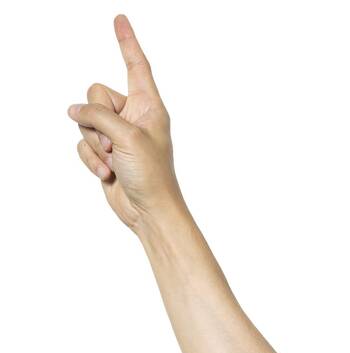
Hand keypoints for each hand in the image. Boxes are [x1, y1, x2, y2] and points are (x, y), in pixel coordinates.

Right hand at [67, 15, 180, 231]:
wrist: (149, 212)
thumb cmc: (152, 176)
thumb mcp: (127, 137)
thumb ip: (97, 114)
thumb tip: (75, 111)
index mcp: (149, 106)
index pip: (136, 66)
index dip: (127, 43)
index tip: (120, 19)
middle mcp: (133, 116)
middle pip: (96, 94)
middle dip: (99, 120)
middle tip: (118, 144)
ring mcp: (118, 134)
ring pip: (85, 120)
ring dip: (96, 145)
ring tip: (116, 162)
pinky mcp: (106, 151)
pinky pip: (83, 143)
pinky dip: (91, 159)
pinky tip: (109, 174)